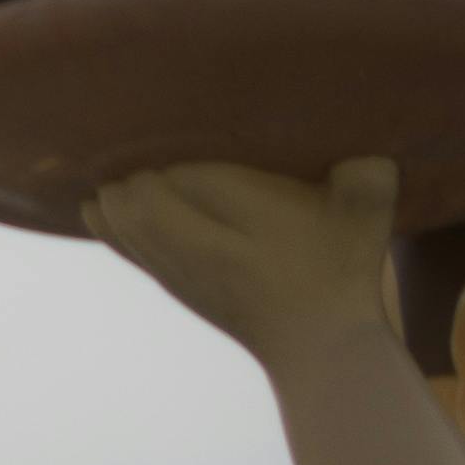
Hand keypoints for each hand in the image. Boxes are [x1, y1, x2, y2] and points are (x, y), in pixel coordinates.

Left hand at [90, 157, 403, 360]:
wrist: (319, 343)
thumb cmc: (346, 264)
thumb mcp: (367, 210)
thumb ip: (366, 174)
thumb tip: (360, 139)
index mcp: (247, 224)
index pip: (186, 181)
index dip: (172, 154)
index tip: (165, 121)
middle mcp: (203, 251)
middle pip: (142, 204)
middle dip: (131, 171)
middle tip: (126, 138)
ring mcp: (181, 273)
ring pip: (127, 229)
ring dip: (112, 197)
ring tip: (106, 165)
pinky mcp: (175, 287)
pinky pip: (129, 250)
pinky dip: (110, 224)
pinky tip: (97, 206)